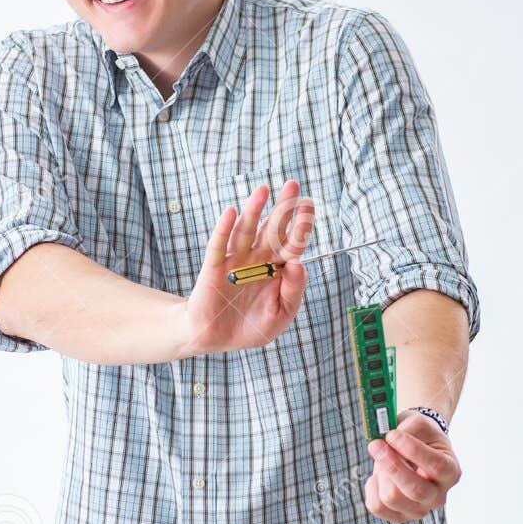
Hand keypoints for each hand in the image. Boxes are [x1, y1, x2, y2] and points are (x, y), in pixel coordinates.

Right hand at [178, 181, 315, 357]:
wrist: (216, 338)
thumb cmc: (250, 326)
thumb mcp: (280, 315)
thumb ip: (293, 291)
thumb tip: (299, 264)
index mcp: (277, 269)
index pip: (292, 242)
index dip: (301, 224)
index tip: (308, 204)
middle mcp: (257, 259)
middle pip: (272, 229)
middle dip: (282, 208)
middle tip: (292, 185)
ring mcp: (235, 261)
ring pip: (246, 231)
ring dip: (254, 210)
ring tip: (263, 190)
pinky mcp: (214, 268)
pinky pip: (219, 246)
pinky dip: (224, 229)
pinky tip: (231, 213)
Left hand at [364, 410, 460, 523]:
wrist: (416, 447)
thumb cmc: (419, 435)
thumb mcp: (419, 424)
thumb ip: (408, 429)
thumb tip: (388, 441)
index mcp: (451, 471)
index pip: (437, 466)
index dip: (413, 450)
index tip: (392, 435)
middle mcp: (439, 495)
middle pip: (415, 489)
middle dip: (391, 465)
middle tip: (375, 444)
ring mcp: (420, 510)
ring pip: (392, 498)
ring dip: (380, 473)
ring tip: (381, 458)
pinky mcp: (399, 516)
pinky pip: (377, 506)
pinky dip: (371, 487)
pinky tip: (378, 476)